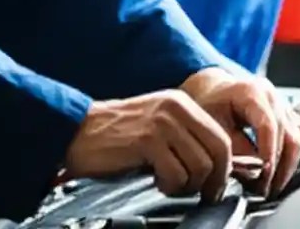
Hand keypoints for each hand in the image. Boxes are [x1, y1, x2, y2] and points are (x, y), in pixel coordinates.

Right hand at [63, 89, 232, 201]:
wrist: (75, 131)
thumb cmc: (114, 136)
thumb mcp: (157, 126)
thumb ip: (184, 138)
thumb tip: (214, 168)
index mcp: (181, 103)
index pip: (220, 137)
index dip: (224, 168)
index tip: (215, 186)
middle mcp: (175, 108)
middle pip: (218, 151)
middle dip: (214, 180)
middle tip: (202, 194)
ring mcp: (162, 122)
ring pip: (200, 166)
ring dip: (187, 185)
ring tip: (167, 184)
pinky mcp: (148, 140)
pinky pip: (176, 174)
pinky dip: (169, 186)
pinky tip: (154, 181)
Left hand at [180, 68, 299, 197]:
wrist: (212, 92)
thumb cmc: (210, 107)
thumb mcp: (213, 127)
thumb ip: (234, 150)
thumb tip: (256, 174)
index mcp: (252, 92)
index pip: (268, 125)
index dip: (267, 153)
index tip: (262, 177)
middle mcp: (273, 98)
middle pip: (286, 136)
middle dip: (276, 168)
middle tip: (262, 190)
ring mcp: (285, 107)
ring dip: (290, 167)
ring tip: (274, 187)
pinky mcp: (292, 119)